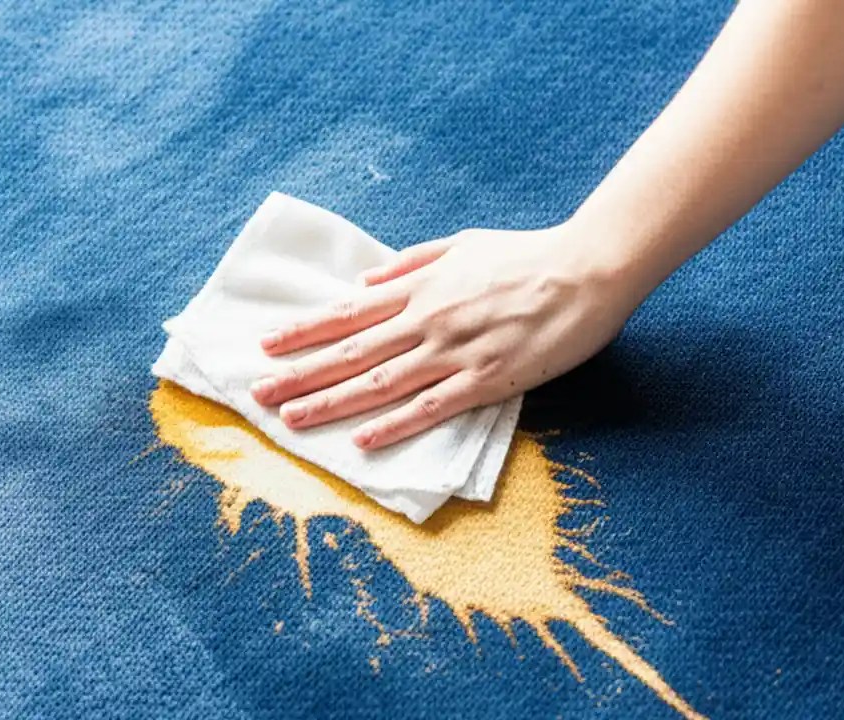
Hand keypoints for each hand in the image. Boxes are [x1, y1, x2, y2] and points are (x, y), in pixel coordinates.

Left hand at [248, 221, 645, 448]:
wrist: (586, 269)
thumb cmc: (526, 255)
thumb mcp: (462, 244)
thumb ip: (412, 262)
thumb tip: (366, 278)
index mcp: (420, 288)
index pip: (348, 312)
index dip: (304, 331)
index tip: (266, 346)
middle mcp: (427, 320)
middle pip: (350, 352)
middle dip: (299, 373)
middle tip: (256, 394)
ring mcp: (454, 352)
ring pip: (379, 383)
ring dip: (331, 402)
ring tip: (292, 418)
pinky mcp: (486, 379)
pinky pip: (431, 407)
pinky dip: (394, 425)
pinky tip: (364, 440)